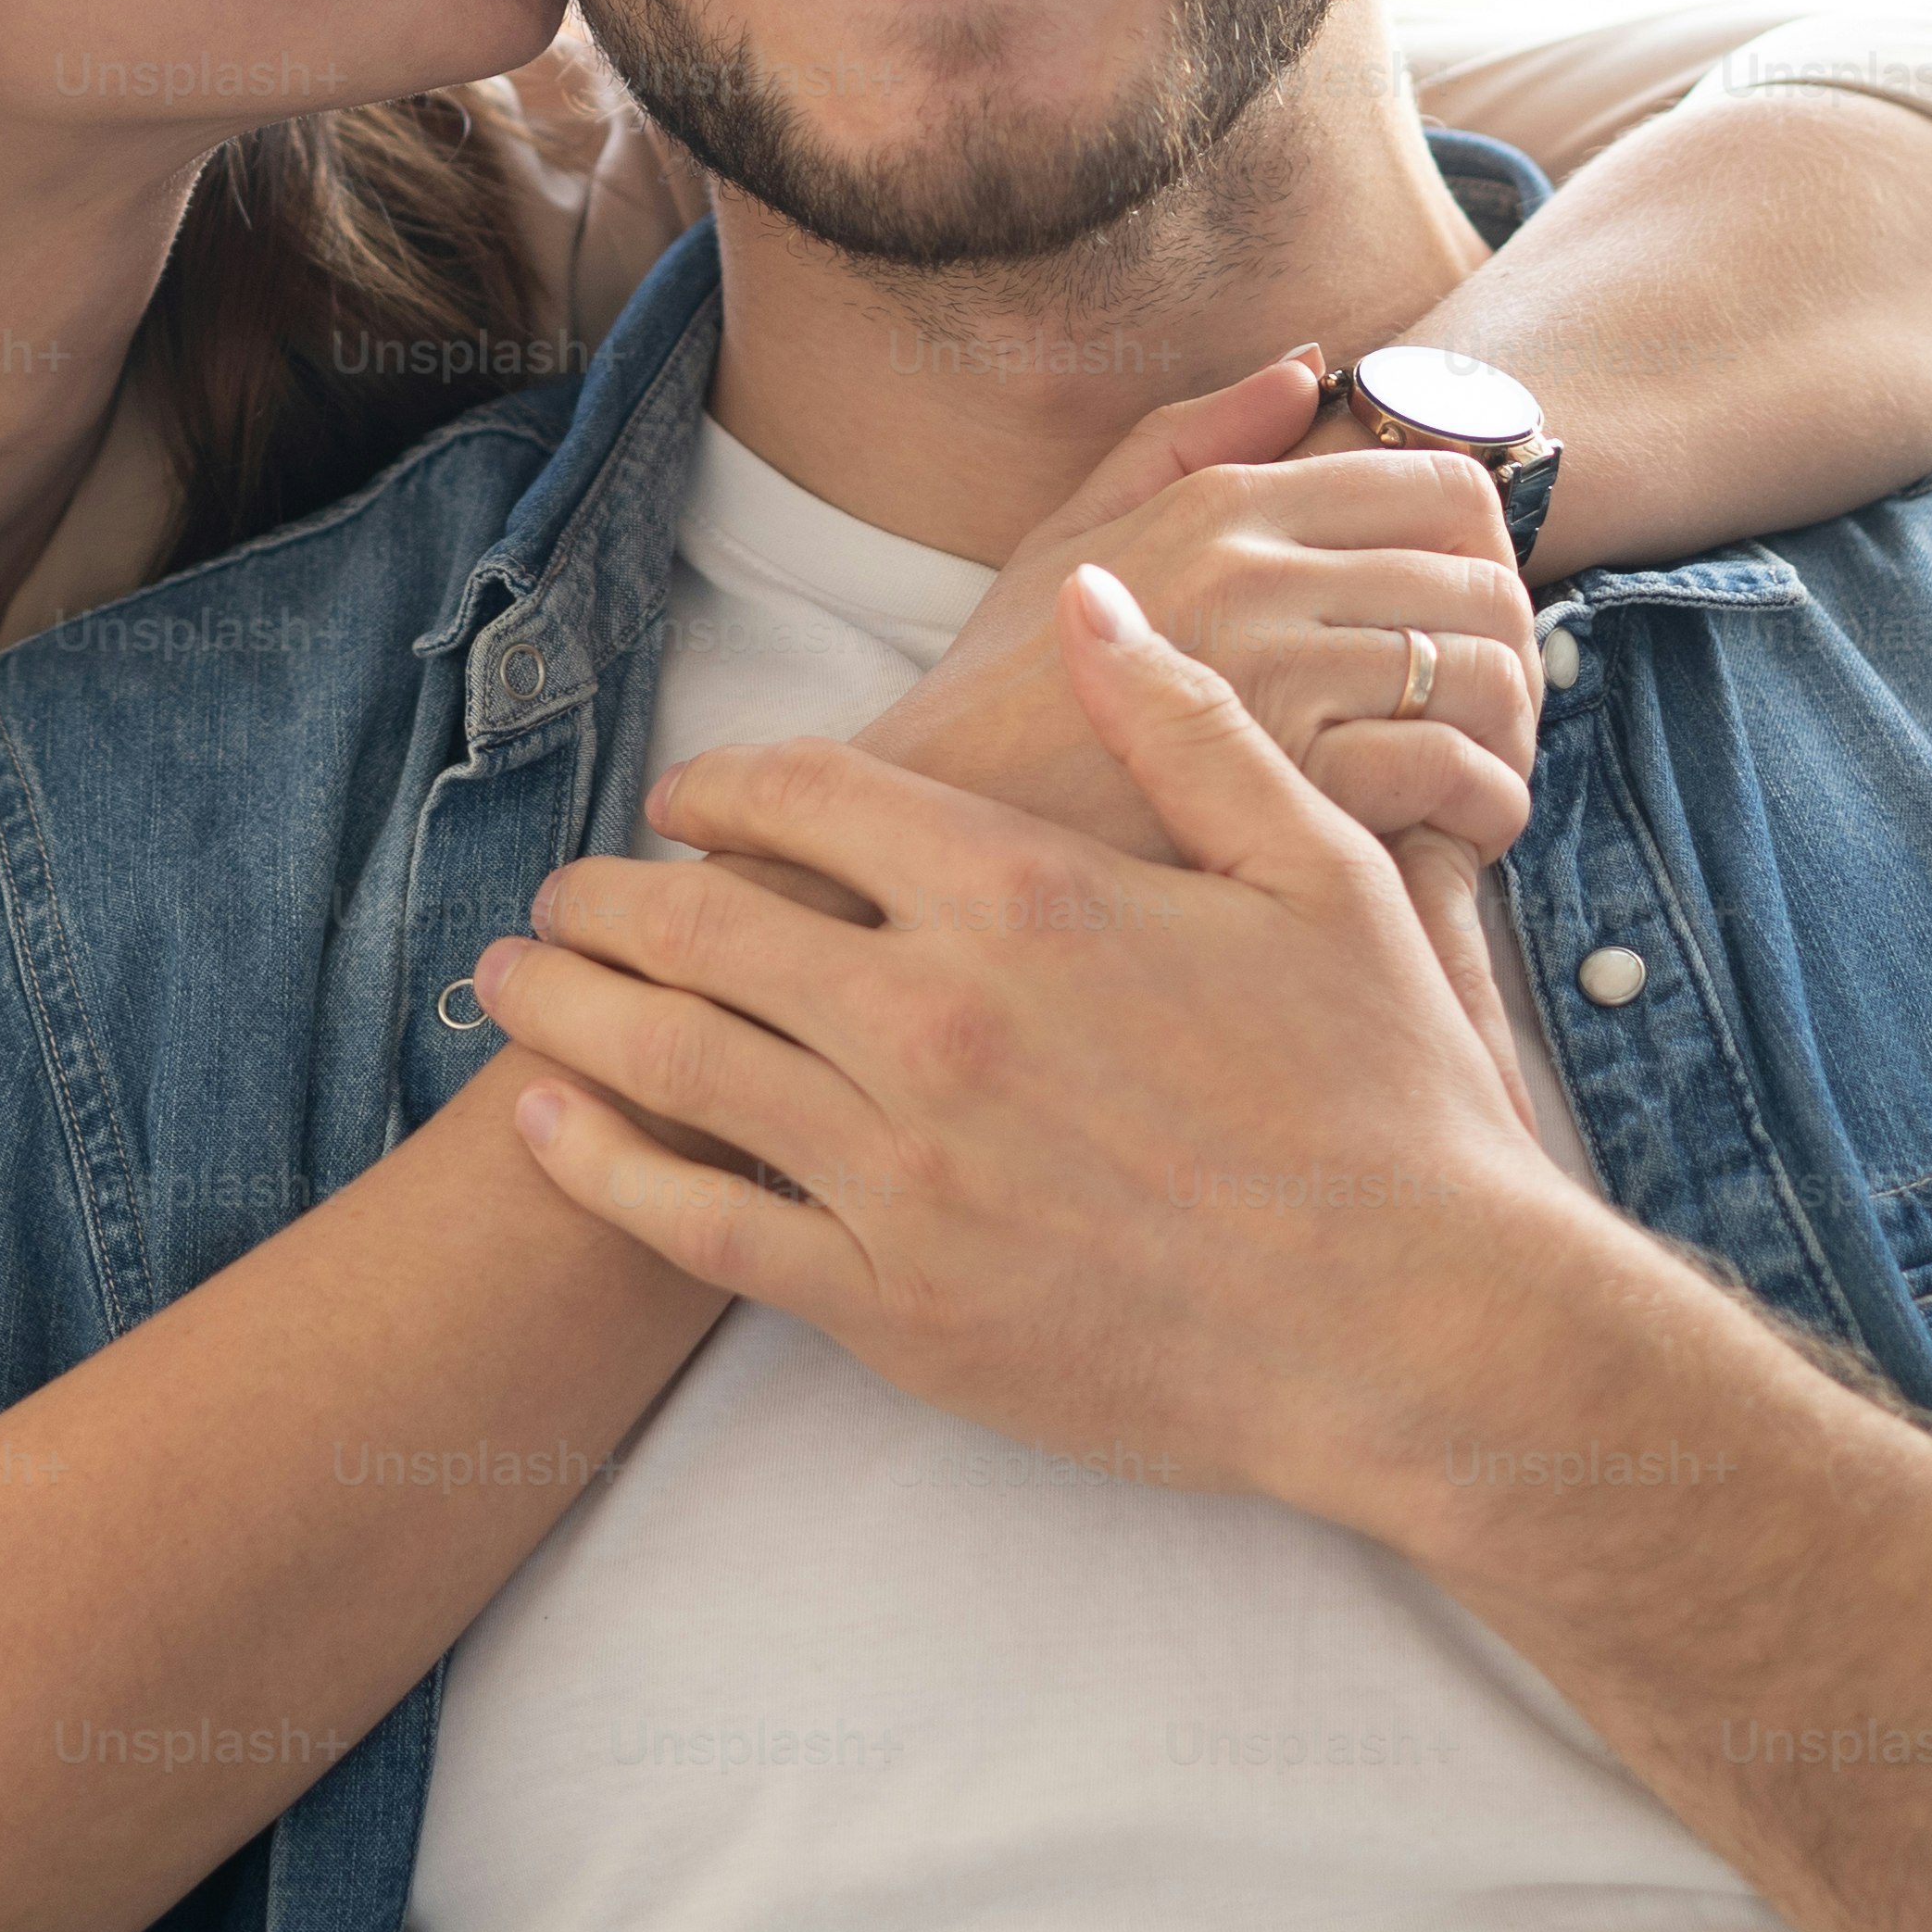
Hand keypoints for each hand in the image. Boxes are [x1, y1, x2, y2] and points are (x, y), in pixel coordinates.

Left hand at [483, 561, 1580, 1517]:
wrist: (1419, 1332)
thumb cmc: (1382, 1096)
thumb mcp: (1313, 867)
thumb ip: (1184, 721)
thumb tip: (1091, 600)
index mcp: (1023, 894)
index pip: (806, 795)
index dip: (722, 784)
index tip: (686, 796)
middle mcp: (934, 1020)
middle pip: (702, 918)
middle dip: (610, 892)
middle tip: (563, 889)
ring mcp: (899, 1169)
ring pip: (673, 1057)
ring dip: (569, 1006)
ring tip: (512, 981)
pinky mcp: (891, 1305)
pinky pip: (699, 1222)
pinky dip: (603, 1162)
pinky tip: (554, 1121)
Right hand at [851, 353, 1539, 873]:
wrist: (929, 832)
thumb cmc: (999, 696)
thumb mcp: (1071, 536)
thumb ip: (1188, 438)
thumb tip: (1306, 365)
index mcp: (1222, 504)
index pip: (1442, 485)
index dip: (1495, 551)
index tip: (1477, 616)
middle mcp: (1258, 571)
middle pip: (1483, 578)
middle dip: (1519, 649)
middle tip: (1499, 712)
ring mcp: (1272, 675)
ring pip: (1482, 671)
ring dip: (1515, 733)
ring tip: (1490, 776)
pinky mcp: (1283, 787)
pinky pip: (1446, 771)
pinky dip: (1484, 806)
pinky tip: (1464, 836)